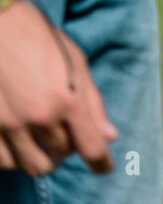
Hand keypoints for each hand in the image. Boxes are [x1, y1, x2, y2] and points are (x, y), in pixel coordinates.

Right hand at [0, 1, 117, 175]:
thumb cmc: (38, 35)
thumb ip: (93, 101)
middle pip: (61, 156)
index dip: (101, 163)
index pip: (90, 147)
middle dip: (68, 149)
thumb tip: (111, 136)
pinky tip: (18, 139)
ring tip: (42, 139)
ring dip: (41, 157)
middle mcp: (38, 116)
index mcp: (66, 98)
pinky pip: (4, 161)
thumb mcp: (74, 59)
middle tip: (66, 134)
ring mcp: (8, 125)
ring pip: (31, 165)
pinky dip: (15, 156)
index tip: (104, 168)